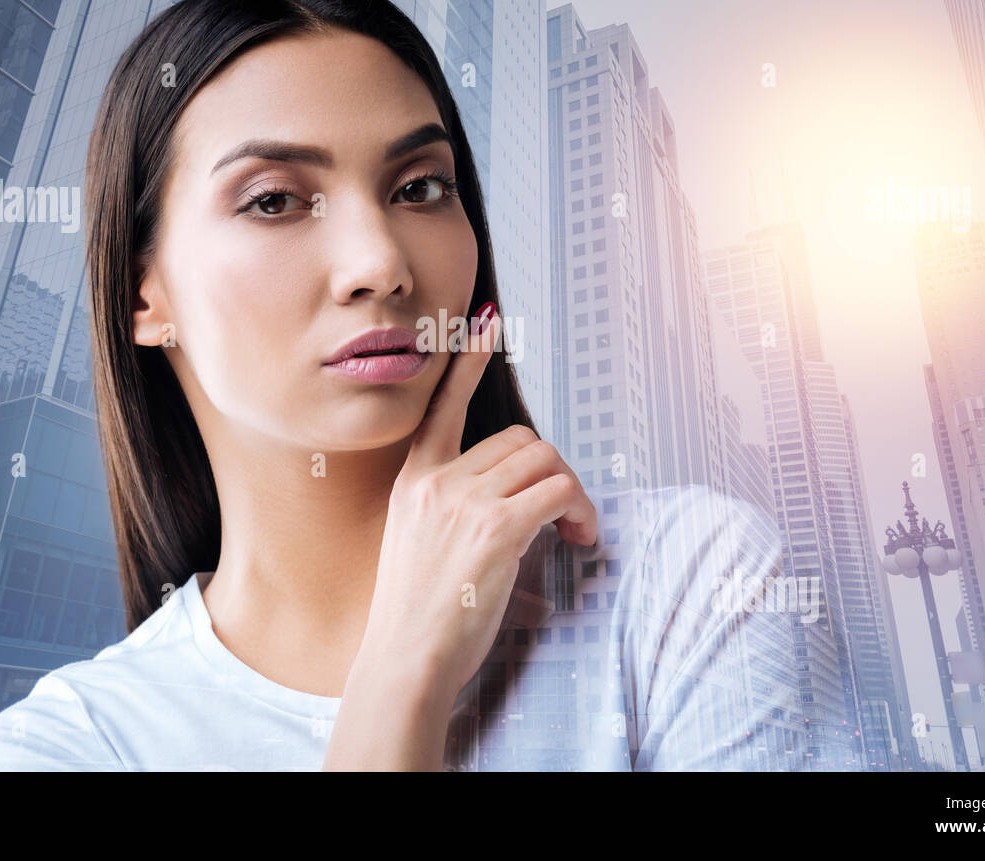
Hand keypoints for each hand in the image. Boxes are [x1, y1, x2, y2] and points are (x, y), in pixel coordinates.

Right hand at [355, 305, 598, 702]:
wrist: (404, 662)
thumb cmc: (416, 617)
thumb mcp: (416, 545)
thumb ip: (448, 509)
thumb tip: (505, 498)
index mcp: (414, 481)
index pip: (443, 404)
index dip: (469, 361)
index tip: (486, 323)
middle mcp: (437, 481)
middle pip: (520, 440)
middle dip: (551, 470)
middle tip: (563, 513)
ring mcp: (464, 502)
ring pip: (545, 460)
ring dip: (572, 492)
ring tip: (574, 529)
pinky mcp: (496, 529)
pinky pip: (559, 493)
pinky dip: (580, 511)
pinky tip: (578, 538)